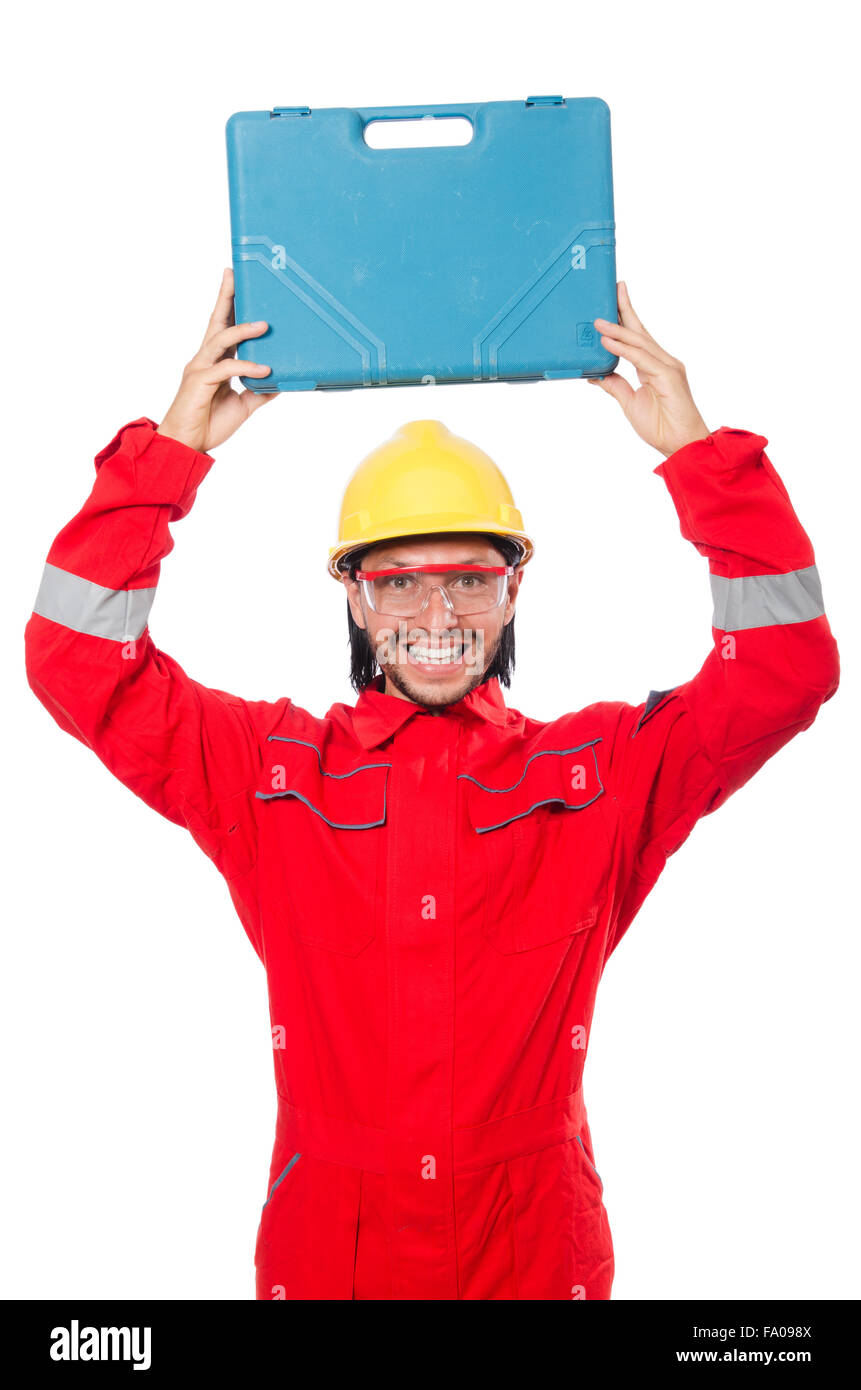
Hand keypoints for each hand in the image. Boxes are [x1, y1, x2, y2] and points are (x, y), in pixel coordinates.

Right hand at [156, 268, 277, 452]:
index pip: (222, 327)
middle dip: (226, 296)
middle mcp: (204, 358)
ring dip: (243, 329)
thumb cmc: (208, 423)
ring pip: (221, 338)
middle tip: (235, 274)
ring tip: (265, 326)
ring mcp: (200, 367)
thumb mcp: (243, 405)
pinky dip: (247, 367)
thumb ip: (258, 390)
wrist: (187, 444)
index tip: (237, 282)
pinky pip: (226, 368)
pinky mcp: (200, 381)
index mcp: (213, 361)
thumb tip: (281, 380)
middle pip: (216, 320)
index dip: (229, 305)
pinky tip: (265, 369)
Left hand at [588, 282, 710, 457]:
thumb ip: (616, 385)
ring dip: (617, 330)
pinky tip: (608, 342)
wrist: (680, 445)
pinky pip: (640, 358)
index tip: (614, 300)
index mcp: (655, 366)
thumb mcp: (629, 402)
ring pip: (639, 342)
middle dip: (626, 308)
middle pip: (641, 330)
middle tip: (614, 287)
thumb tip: (596, 374)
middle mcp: (663, 361)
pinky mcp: (668, 375)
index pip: (638, 337)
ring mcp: (667, 366)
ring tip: (598, 320)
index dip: (626, 317)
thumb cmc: (661, 426)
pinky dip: (623, 349)